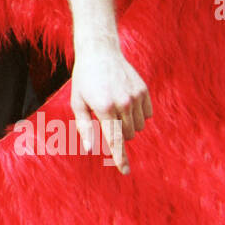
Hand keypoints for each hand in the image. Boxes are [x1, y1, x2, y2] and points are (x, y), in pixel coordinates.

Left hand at [69, 45, 151, 173]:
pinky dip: (138, 114)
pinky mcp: (144, 91)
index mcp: (104, 107)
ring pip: (138, 127)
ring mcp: (136, 96)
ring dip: (128, 124)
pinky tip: (126, 100)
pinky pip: (147, 115)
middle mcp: (123, 102)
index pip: (115, 139)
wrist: (100, 52)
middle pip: (127, 135)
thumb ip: (84, 127)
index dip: (120, 158)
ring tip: (115, 106)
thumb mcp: (78, 102)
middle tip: (106, 116)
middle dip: (118, 132)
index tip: (125, 171)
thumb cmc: (85, 80)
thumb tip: (90, 149)